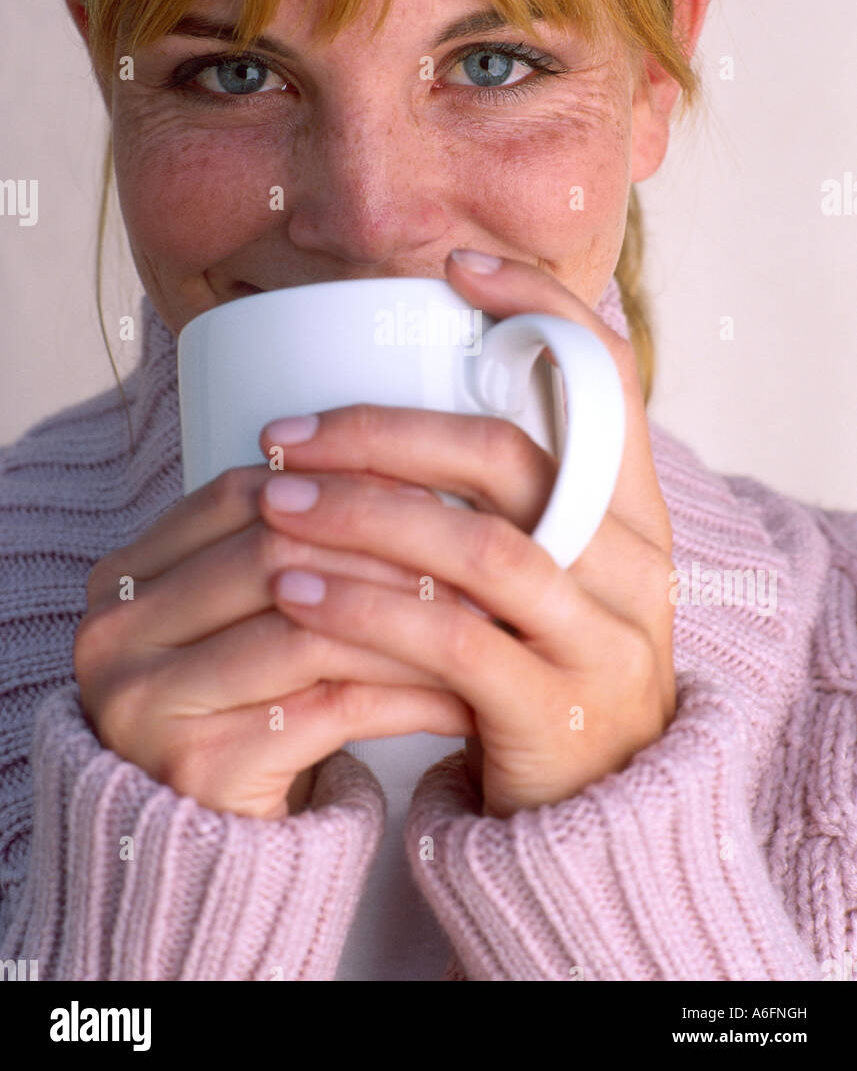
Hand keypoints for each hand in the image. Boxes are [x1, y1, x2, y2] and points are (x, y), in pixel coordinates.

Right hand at [75, 463, 471, 821]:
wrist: (210, 849)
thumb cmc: (244, 714)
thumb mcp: (248, 620)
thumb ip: (290, 548)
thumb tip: (412, 477)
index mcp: (121, 578)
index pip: (241, 497)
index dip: (341, 488)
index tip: (428, 497)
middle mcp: (114, 634)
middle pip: (276, 555)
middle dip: (385, 553)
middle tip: (470, 558)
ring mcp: (146, 704)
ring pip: (310, 630)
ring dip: (409, 625)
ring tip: (480, 625)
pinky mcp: (198, 769)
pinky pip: (331, 709)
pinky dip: (407, 697)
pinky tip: (459, 698)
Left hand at [259, 250, 676, 818]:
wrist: (594, 812)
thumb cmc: (540, 662)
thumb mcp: (542, 572)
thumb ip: (497, 499)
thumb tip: (390, 407)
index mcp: (632, 505)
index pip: (610, 376)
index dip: (540, 307)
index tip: (451, 268)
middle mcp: (635, 559)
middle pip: (514, 456)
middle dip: (387, 431)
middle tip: (285, 434)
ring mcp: (605, 636)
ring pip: (481, 546)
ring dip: (363, 515)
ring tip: (270, 504)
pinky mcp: (557, 708)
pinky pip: (456, 644)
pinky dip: (370, 609)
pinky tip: (298, 593)